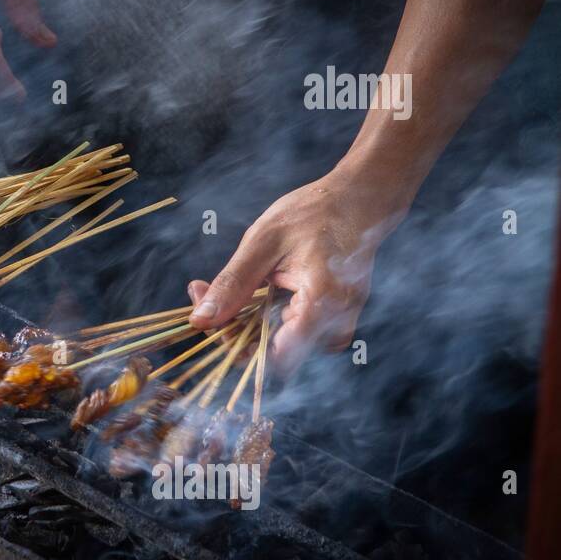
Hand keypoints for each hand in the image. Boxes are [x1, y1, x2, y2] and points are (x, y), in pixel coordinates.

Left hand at [186, 171, 407, 371]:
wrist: (360, 200)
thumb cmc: (315, 214)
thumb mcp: (262, 243)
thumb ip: (232, 285)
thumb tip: (201, 320)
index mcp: (323, 304)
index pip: (275, 359)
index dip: (236, 346)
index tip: (209, 318)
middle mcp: (337, 322)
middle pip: (275, 355)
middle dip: (235, 331)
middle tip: (206, 294)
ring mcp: (339, 323)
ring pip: (283, 346)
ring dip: (250, 324)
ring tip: (237, 286)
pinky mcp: (335, 320)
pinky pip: (295, 333)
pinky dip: (269, 317)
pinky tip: (261, 291)